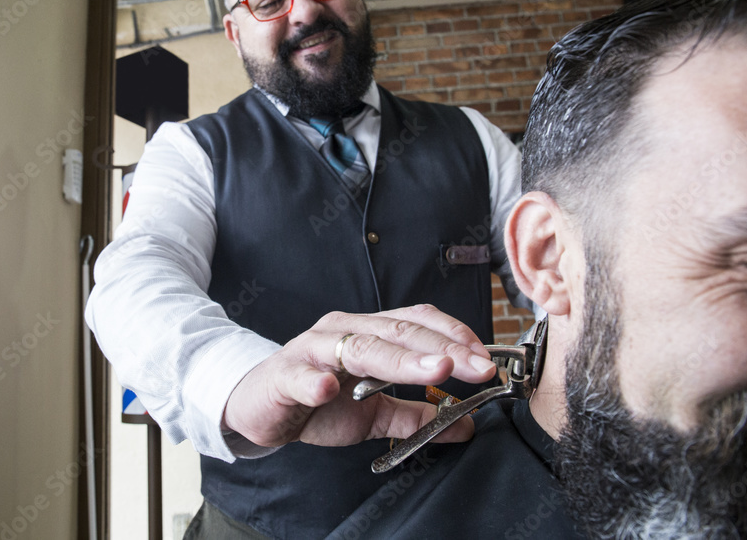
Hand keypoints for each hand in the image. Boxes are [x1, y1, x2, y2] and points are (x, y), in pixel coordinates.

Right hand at [222, 304, 497, 448]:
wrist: (259, 407)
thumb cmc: (315, 402)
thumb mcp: (373, 414)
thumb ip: (415, 416)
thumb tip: (464, 424)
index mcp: (368, 333)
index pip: (418, 322)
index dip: (454, 336)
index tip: (487, 361)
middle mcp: (344, 330)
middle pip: (399, 331)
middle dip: (444, 349)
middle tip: (477, 367)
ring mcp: (313, 349)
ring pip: (361, 347)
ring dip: (401, 359)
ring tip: (436, 369)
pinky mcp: (284, 374)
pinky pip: (302, 375)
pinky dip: (315, 380)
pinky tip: (329, 389)